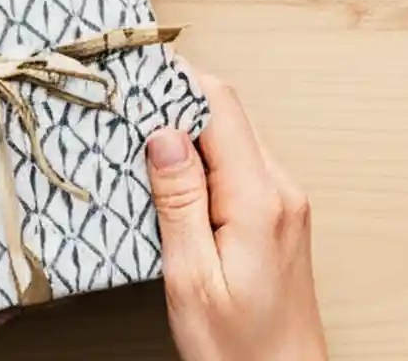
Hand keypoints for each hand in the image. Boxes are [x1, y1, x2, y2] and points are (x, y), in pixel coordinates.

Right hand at [147, 65, 328, 360]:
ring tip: (137, 140)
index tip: (136, 73)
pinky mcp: (278, 216)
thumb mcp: (192, 279)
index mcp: (259, 200)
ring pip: (232, 139)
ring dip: (187, 132)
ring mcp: (283, 202)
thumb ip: (179, 202)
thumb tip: (163, 135)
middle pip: (227, 116)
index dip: (178, 81)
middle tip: (124, 105)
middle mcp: (280, 190)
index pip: (220, 108)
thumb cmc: (239, 350)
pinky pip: (238, 166)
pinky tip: (171, 176)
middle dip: (175, 103)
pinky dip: (203, 159)